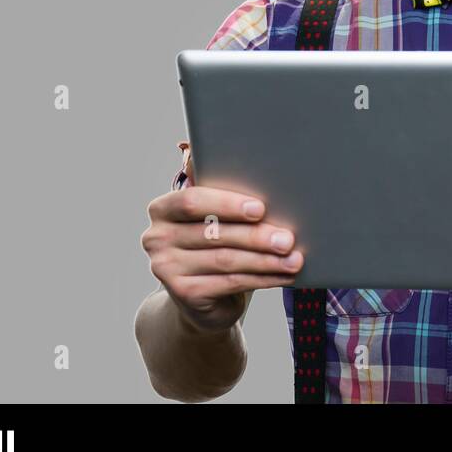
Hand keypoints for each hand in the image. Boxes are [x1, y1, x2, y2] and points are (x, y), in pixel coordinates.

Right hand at [141, 141, 303, 332]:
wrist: (201, 296)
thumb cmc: (214, 243)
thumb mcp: (213, 214)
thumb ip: (215, 187)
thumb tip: (217, 155)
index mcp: (162, 209)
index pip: (193, 201)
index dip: (227, 204)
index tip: (260, 208)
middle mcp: (157, 238)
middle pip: (215, 233)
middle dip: (257, 235)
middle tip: (288, 238)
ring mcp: (166, 268)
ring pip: (226, 260)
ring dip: (266, 260)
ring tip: (294, 259)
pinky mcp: (184, 294)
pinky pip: (231, 283)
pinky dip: (262, 278)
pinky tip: (283, 275)